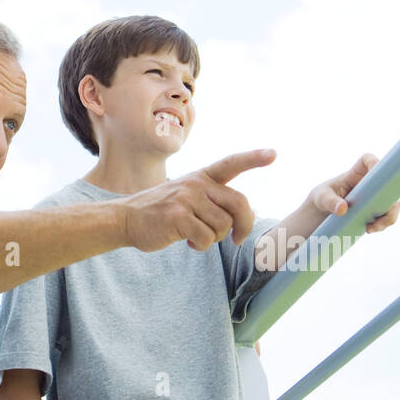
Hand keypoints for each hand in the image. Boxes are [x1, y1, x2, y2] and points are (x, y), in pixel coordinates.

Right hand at [122, 149, 276, 252]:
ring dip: (214, 239)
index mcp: (200, 176)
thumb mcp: (186, 196)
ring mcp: (187, 198)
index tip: (274, 153)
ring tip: (196, 236)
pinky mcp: (178, 216)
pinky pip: (207, 238)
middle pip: (239, 203)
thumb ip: (213, 200)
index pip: (231, 164)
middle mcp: (196, 183)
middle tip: (237, 239)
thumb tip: (246, 217)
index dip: (253, 158)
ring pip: (223, 226)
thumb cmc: (162, 212)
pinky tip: (187, 241)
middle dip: (244, 225)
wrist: (126, 219)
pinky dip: (200, 245)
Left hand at [308, 153, 399, 232]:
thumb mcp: (321, 199)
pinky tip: (370, 230)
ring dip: (389, 216)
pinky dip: (384, 224)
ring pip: (392, 202)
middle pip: (389, 184)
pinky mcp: (375, 210)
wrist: (320, 216)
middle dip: (395, 197)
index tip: (382, 176)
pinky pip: (388, 215)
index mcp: (354, 173)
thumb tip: (343, 209)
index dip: (377, 163)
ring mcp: (374, 196)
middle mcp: (368, 183)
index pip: (368, 160)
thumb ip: (330, 202)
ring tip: (372, 228)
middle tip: (394, 208)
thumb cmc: (320, 199)